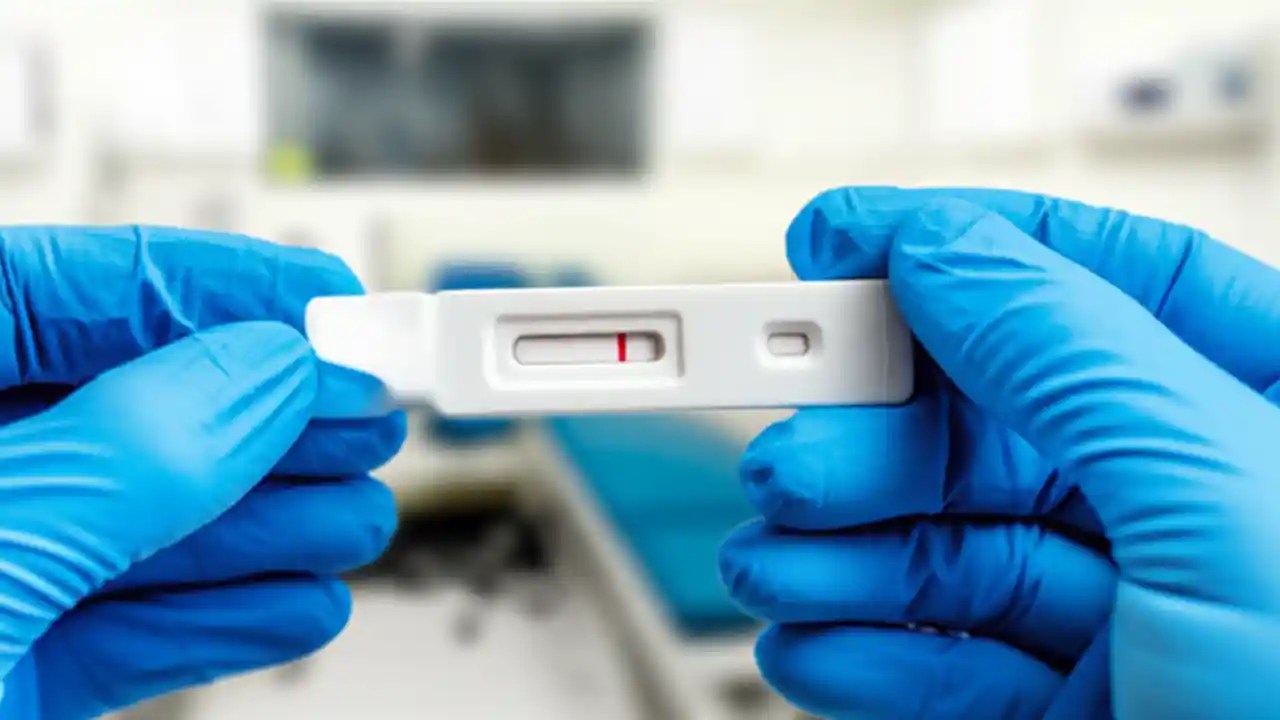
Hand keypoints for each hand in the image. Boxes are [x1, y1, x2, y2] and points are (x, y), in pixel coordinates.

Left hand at [0, 227, 405, 718]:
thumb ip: (130, 453)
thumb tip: (265, 373)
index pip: (51, 290)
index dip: (202, 283)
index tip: (325, 300)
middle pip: (122, 409)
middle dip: (259, 418)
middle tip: (363, 413)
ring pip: (139, 526)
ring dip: (267, 529)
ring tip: (357, 519)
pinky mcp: (5, 673)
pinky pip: (126, 632)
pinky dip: (222, 621)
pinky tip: (302, 603)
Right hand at [720, 188, 1279, 717]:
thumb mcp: (1232, 509)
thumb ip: (1076, 357)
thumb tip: (943, 254)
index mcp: (1276, 417)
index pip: (1102, 278)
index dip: (958, 245)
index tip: (839, 241)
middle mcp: (1203, 510)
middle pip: (998, 420)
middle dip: (877, 433)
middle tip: (788, 444)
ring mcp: (1137, 622)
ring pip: (957, 545)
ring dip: (846, 549)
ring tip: (777, 558)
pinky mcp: (1076, 716)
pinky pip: (948, 660)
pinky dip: (865, 648)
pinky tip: (814, 637)